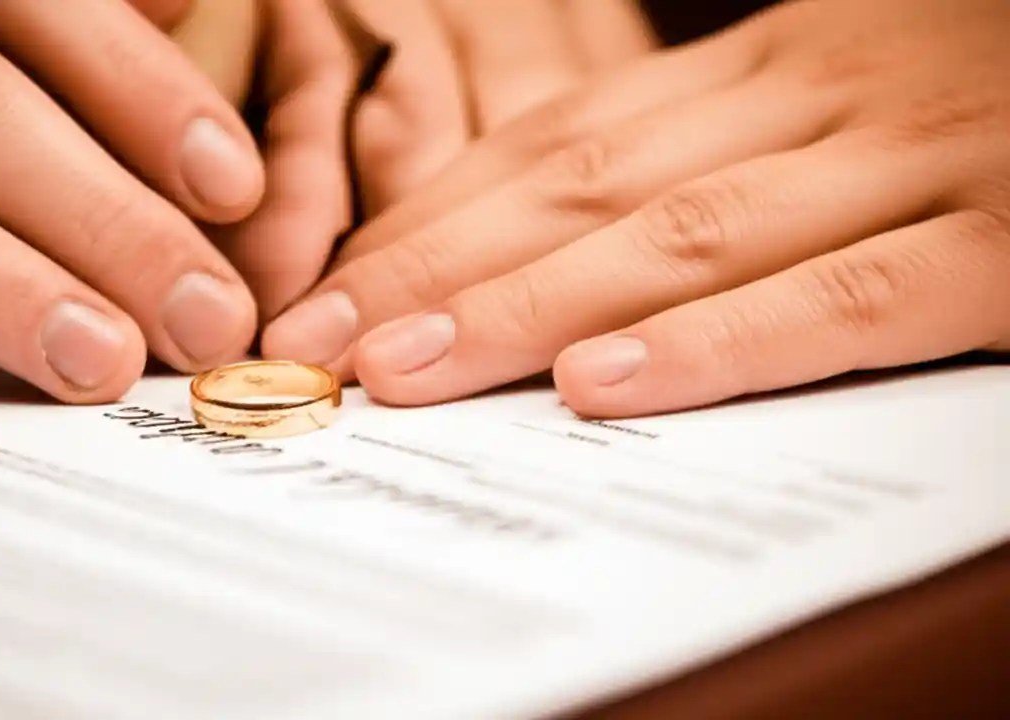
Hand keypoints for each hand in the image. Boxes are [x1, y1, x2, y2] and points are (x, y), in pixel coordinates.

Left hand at [264, 0, 1009, 417]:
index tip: (337, 288)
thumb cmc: (991, 86)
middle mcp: (817, 98)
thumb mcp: (839, 92)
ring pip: (677, 236)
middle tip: (314, 345)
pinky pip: (845, 297)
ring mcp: (914, 160)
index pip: (558, 145)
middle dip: (435, 270)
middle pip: (580, 190)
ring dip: (525, 306)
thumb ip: (715, 149)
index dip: (437, 217)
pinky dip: (720, 342)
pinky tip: (608, 388)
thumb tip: (574, 243)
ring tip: (405, 374)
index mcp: (771, 64)